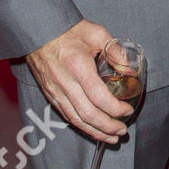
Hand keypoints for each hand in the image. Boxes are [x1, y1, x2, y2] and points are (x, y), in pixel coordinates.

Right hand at [26, 19, 133, 142]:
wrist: (38, 30)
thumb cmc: (68, 30)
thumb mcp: (97, 33)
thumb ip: (115, 52)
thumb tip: (130, 71)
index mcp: (79, 67)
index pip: (100, 98)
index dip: (116, 109)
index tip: (128, 110)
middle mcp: (65, 83)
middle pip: (88, 115)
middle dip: (108, 127)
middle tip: (122, 130)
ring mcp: (55, 91)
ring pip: (76, 120)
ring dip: (95, 132)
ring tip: (111, 137)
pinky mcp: (50, 94)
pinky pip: (66, 115)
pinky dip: (81, 126)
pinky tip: (92, 130)